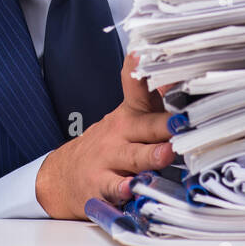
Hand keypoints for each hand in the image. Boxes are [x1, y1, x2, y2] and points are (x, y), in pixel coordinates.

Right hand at [35, 50, 175, 219]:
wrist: (62, 175)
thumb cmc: (108, 144)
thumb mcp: (129, 117)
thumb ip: (153, 97)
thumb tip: (182, 73)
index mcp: (131, 114)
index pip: (136, 86)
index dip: (141, 70)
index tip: (146, 55)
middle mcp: (121, 133)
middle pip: (145, 125)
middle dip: (165, 123)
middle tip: (181, 121)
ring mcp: (109, 159)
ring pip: (133, 157)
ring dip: (150, 155)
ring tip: (165, 154)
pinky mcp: (101, 186)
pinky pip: (114, 188)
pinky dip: (123, 190)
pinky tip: (130, 189)